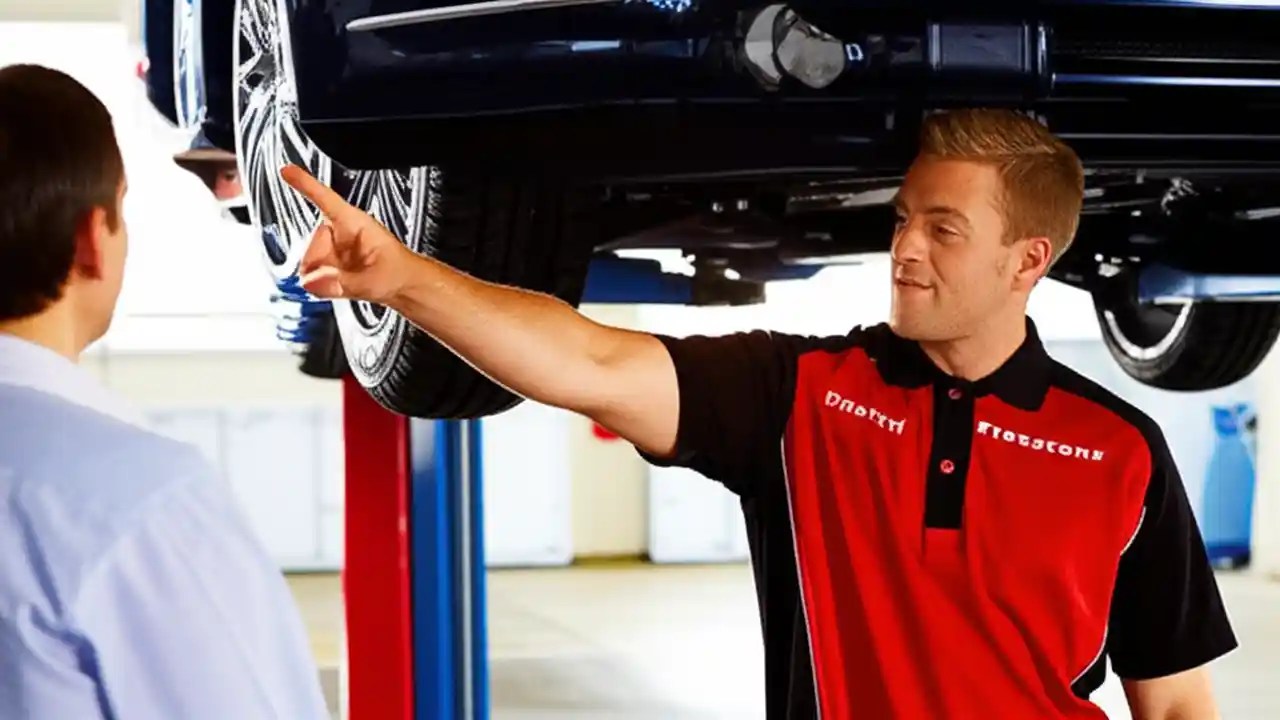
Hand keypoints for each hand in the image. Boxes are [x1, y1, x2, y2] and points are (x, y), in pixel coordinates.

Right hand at [279, 164, 415, 303]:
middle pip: (311, 243)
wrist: (409, 290)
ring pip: (310, 263)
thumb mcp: (375, 281)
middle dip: (317, 263)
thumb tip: (313, 282)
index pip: (325, 198)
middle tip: (335, 276)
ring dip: (320, 276)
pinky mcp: (333, 266)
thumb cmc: (402, 273)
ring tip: (344, 282)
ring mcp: (336, 250)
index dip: (304, 183)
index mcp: (355, 223)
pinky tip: (338, 286)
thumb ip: (342, 283)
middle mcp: (342, 233)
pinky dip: (320, 284)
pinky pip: (314, 276)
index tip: (286, 170)